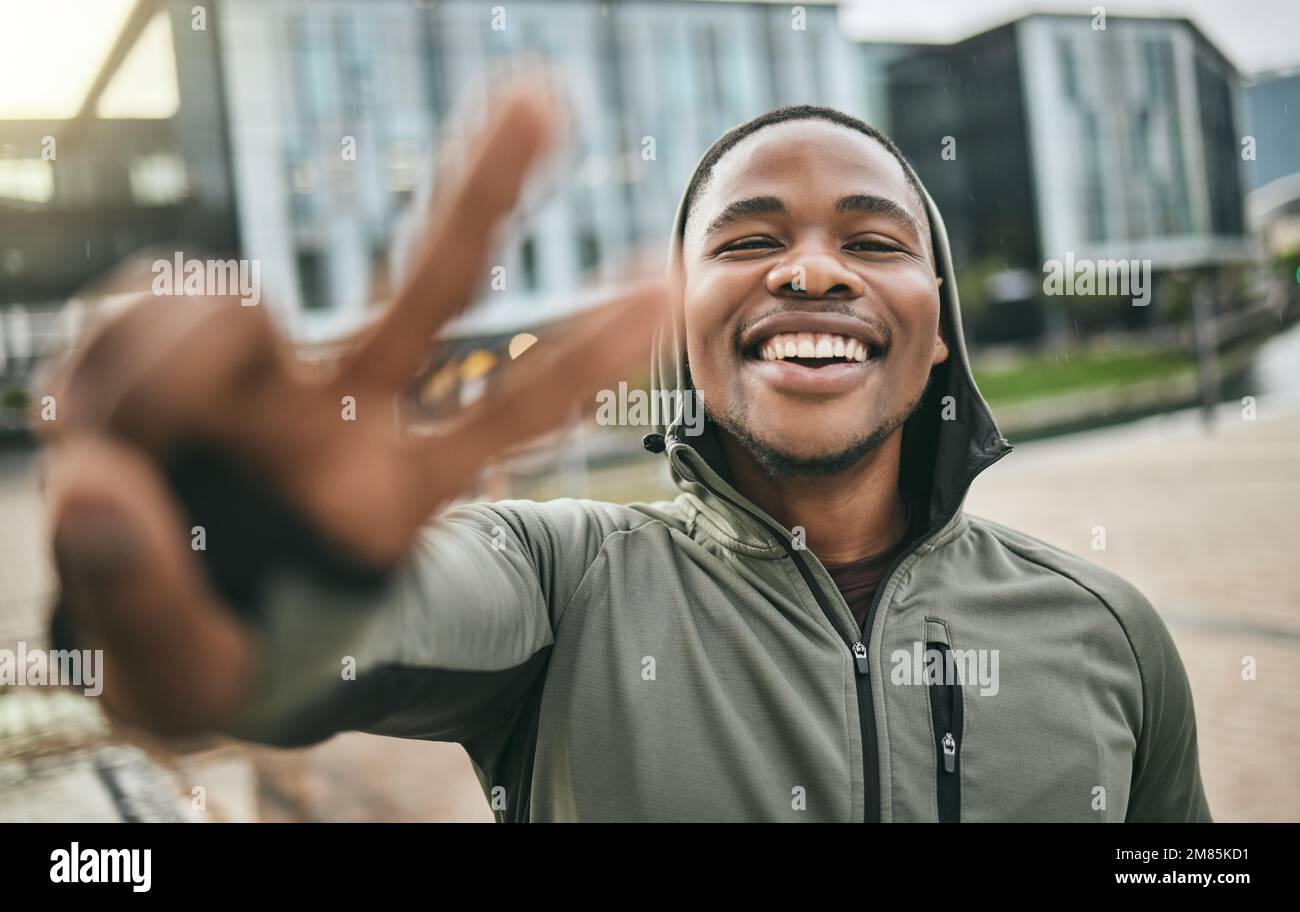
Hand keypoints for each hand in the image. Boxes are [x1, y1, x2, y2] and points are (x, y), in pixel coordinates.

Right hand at [44, 75, 670, 733]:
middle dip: (484, 192)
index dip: (576, 356)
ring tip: (106, 453)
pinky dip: (108, 360)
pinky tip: (88, 419)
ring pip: (238, 301)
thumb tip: (100, 479)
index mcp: (387, 506)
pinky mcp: (197, 350)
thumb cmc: (197, 653)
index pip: (499, 416)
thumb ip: (140, 591)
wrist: (146, 614)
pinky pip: (149, 310)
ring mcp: (277, 379)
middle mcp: (351, 424)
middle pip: (430, 289)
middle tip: (540, 94)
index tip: (661, 287)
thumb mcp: (174, 670)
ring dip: (153, 366)